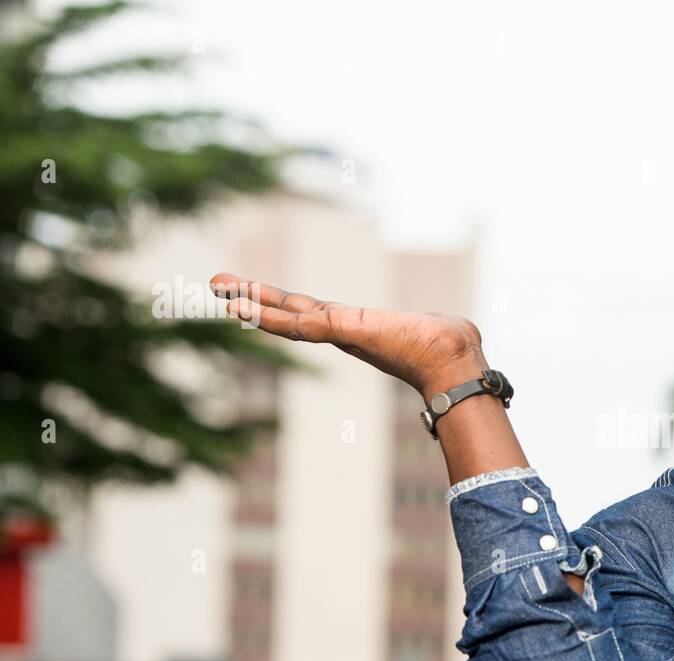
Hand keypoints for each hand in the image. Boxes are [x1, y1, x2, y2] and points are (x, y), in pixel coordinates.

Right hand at [209, 273, 486, 399]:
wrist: (454, 359)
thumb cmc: (449, 346)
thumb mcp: (432, 327)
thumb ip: (431, 328)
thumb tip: (453, 329)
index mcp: (357, 328)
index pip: (309, 313)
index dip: (280, 305)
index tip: (252, 296)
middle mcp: (344, 332)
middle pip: (288, 314)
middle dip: (253, 300)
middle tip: (216, 285)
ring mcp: (342, 334)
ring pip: (287, 318)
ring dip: (253, 305)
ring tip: (220, 292)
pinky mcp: (346, 331)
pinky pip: (301, 322)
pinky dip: (271, 315)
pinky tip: (244, 307)